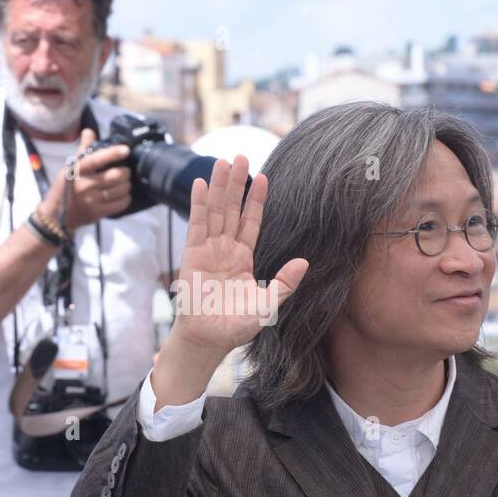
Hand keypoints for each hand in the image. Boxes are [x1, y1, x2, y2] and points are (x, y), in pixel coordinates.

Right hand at [38, 128, 131, 230]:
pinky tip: (123, 196)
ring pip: (120, 190)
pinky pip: (119, 204)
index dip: (113, 153)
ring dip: (127, 185)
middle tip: (126, 171)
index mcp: (78, 170)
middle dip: (125, 172)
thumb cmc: (64, 188)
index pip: (96, 159)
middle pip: (115, 175)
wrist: (55, 216)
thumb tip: (89, 131)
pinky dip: (126, 199)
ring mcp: (91, 200)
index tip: (126, 149)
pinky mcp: (97, 213)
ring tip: (125, 183)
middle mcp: (84, 185)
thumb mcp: (69, 168)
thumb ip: (83, 150)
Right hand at [168, 155, 307, 357]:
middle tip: (241, 156)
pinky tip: (203, 184)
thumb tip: (304, 262)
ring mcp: (208, 250)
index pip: (251, 222)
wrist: (210, 340)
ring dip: (219, 187)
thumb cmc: (236, 326)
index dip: (256, 200)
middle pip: (231, 209)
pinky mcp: (193, 255)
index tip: (263, 177)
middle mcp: (225, 250)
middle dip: (236, 184)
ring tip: (223, 161)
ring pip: (215, 211)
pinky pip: (197, 225)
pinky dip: (199, 204)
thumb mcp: (268, 304)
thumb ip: (285, 283)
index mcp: (242, 258)